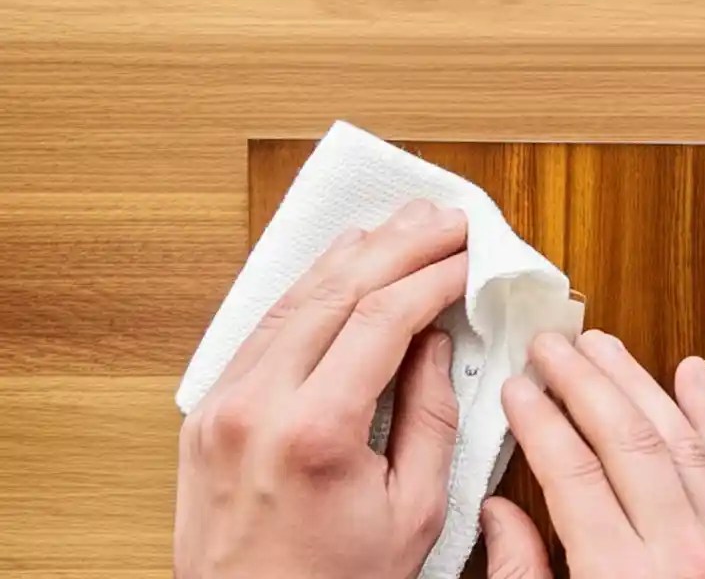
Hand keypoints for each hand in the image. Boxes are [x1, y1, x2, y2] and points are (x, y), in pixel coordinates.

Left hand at [174, 199, 467, 578]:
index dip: (434, 277)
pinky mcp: (207, 412)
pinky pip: (264, 328)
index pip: (383, 318)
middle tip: (445, 219)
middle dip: (399, 245)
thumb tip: (434, 344)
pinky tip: (340, 266)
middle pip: (336, 291)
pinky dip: (309, 288)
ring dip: (352, 255)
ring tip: (400, 225)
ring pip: (292, 298)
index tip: (470, 255)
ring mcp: (221, 404)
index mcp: (314, 432)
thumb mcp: (415, 513)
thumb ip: (431, 417)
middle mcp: (256, 406)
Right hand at [484, 331, 704, 578]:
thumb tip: (498, 513)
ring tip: (603, 343)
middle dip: (584, 381)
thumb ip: (524, 578)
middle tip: (550, 344)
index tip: (517, 389)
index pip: (575, 475)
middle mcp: (678, 551)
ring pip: (677, 437)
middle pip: (627, 439)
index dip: (541, 423)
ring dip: (638, 381)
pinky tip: (694, 374)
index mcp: (623, 578)